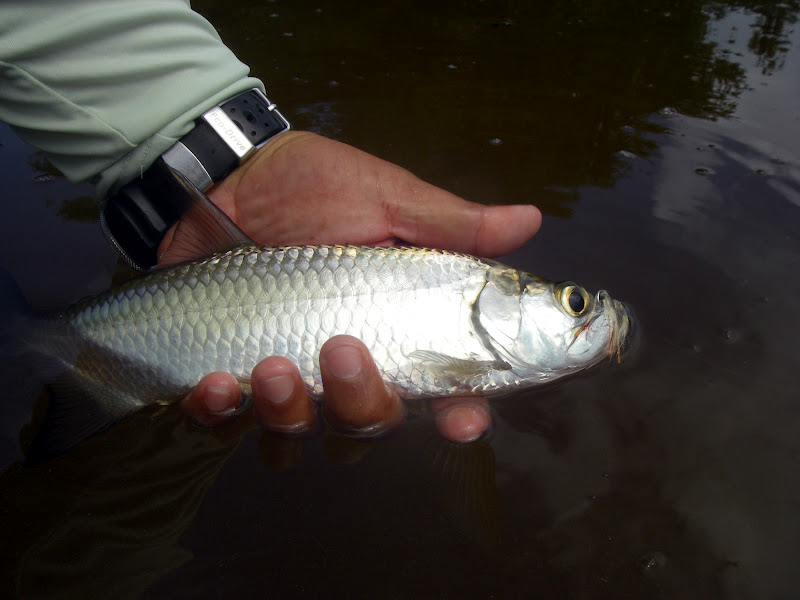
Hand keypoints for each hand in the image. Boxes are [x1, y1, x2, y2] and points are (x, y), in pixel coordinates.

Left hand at [173, 131, 540, 442]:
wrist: (227, 175)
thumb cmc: (313, 185)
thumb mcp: (385, 198)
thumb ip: (450, 224)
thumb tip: (530, 219)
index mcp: (396, 329)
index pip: (443, 387)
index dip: (461, 412)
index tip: (463, 419)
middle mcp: (347, 364)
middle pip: (371, 425)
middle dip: (362, 405)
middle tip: (341, 349)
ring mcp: (287, 375)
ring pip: (300, 438)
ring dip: (289, 415)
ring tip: (270, 364)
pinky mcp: (229, 376)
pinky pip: (226, 425)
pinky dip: (220, 415)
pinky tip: (213, 382)